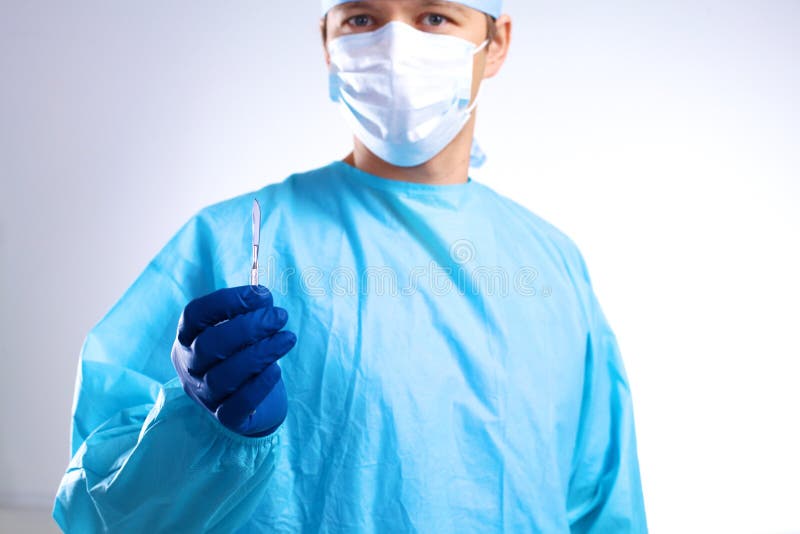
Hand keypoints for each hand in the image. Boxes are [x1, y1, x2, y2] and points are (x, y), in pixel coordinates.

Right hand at [171, 285, 296, 436]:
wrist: (252, 402)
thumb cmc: (244, 354)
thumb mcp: (242, 330)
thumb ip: (250, 311)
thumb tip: (262, 297)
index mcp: (188, 337)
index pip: (195, 315)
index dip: (226, 301)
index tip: (260, 294)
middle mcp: (190, 367)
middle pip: (209, 345)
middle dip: (248, 327)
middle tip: (280, 316)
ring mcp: (204, 395)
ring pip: (224, 376)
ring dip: (260, 353)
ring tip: (288, 338)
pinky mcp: (226, 417)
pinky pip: (239, 404)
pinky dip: (260, 385)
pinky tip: (277, 369)